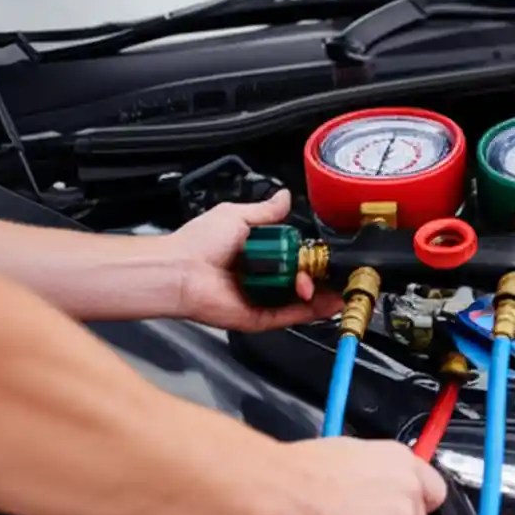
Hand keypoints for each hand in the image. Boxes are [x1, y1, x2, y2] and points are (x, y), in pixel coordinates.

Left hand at [166, 190, 341, 330]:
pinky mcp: (259, 318)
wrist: (178, 269)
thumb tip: (285, 197)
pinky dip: (311, 312)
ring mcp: (261, 299)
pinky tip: (328, 303)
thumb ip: (266, 211)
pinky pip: (290, 316)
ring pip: (301, 300)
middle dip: (320, 275)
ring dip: (321, 294)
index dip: (312, 256)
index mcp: (257, 254)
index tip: (327, 254)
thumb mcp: (237, 216)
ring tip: (336, 286)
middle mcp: (261, 278)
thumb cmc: (197, 243)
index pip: (295, 257)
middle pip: (302, 280)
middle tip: (329, 269)